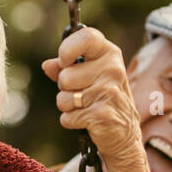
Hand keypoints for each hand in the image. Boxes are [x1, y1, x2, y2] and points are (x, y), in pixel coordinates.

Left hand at [41, 27, 143, 168]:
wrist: (125, 134)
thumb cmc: (103, 100)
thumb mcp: (88, 77)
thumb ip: (66, 68)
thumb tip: (47, 65)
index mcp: (109, 54)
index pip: (87, 37)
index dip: (68, 49)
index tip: (64, 61)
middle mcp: (112, 70)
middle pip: (65, 76)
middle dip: (65, 89)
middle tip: (82, 94)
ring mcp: (108, 92)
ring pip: (63, 99)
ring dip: (67, 107)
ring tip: (85, 107)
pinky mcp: (102, 115)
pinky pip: (67, 117)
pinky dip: (72, 122)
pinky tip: (88, 121)